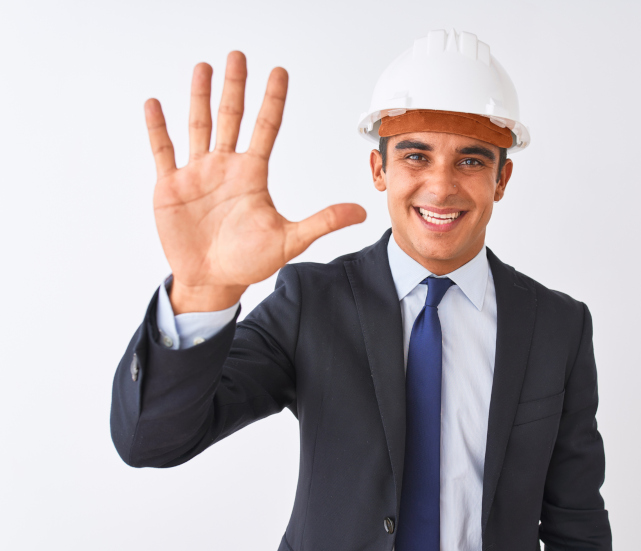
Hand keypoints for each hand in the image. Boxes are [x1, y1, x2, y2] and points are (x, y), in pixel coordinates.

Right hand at [145, 52, 366, 312]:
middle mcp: (226, 167)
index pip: (266, 128)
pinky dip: (158, 129)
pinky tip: (155, 104)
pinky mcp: (171, 186)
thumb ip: (323, 222)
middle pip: (230, 117)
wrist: (213, 281)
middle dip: (234, 87)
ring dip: (199, 98)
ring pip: (198, 126)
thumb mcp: (290, 240)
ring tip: (203, 68)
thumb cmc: (249, 261)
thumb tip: (361, 212)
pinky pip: (163, 151)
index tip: (279, 72)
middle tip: (238, 56)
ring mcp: (197, 174)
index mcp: (252, 174)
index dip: (273, 100)